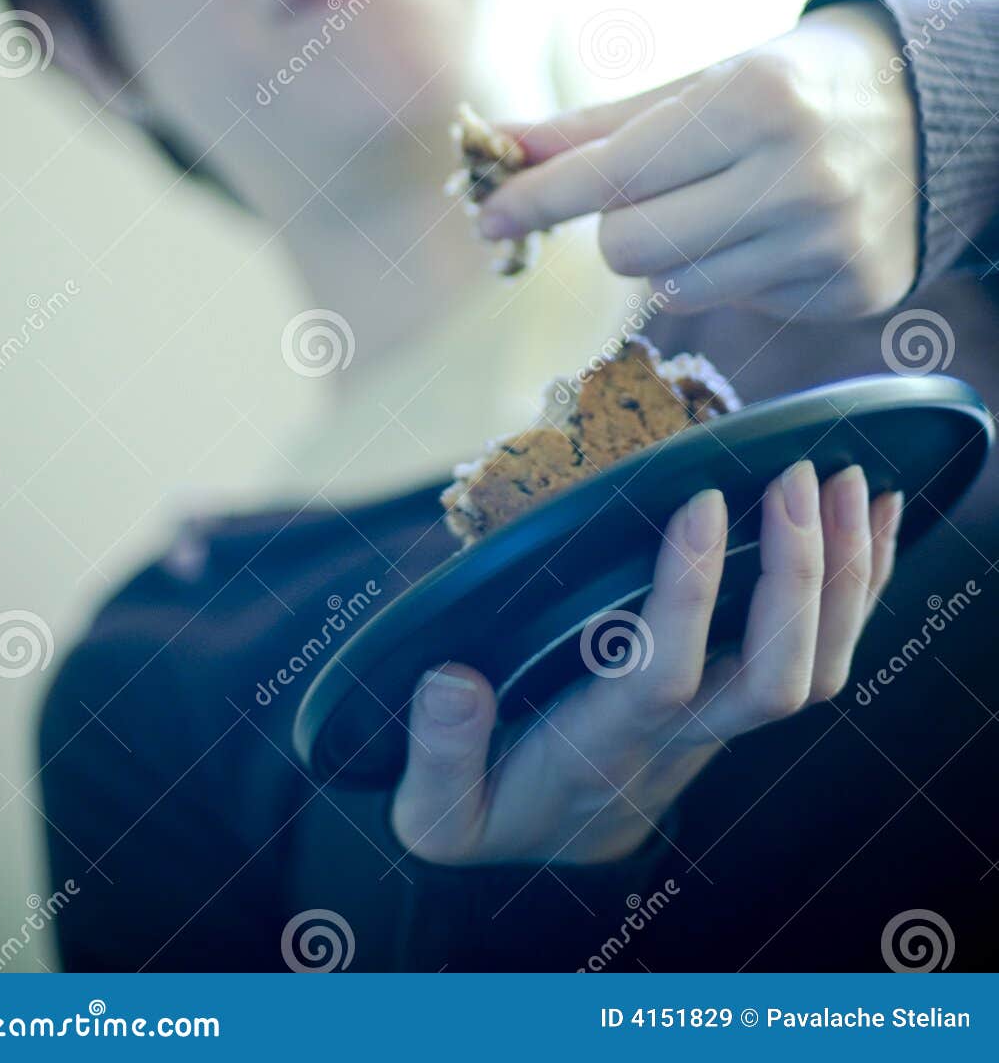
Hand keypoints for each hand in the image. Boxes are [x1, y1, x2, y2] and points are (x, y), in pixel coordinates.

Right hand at [391, 462, 901, 865]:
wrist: (564, 838)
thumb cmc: (500, 805)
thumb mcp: (441, 811)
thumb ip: (438, 754)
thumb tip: (451, 678)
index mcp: (607, 745)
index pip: (663, 677)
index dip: (688, 596)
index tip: (697, 504)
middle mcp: (685, 733)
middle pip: (775, 678)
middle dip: (798, 578)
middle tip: (796, 476)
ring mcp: (728, 715)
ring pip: (820, 667)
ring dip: (845, 573)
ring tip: (849, 478)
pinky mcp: (748, 690)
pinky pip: (832, 647)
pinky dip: (865, 580)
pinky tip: (877, 515)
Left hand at [478, 2, 918, 318]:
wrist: (936, 108)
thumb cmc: (793, 81)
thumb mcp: (702, 81)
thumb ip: (596, 123)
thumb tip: (499, 147)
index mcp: (757, 101)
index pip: (611, 173)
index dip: (537, 199)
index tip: (485, 218)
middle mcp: (799, 176)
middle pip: (628, 247)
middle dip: (614, 224)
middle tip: (645, 191)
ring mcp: (831, 243)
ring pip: (674, 287)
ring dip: (672, 251)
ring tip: (725, 201)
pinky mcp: (852, 292)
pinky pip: (733, 302)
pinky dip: (728, 271)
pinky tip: (774, 228)